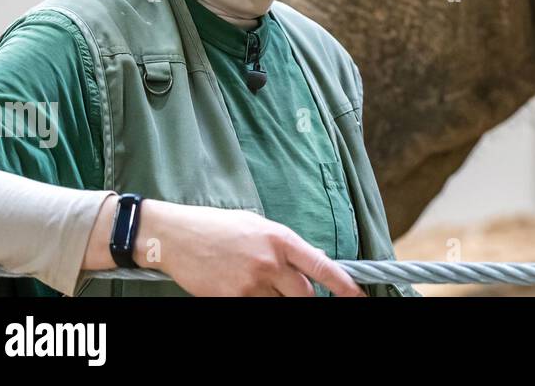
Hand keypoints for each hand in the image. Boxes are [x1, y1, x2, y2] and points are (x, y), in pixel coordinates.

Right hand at [134, 199, 366, 296]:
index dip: (344, 286)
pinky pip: (255, 308)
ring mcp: (251, 284)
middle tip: (301, 296)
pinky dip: (256, 301)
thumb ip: (284, 246)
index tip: (358, 298)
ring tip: (259, 283)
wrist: (177, 235)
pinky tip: (242, 289)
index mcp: (281, 239)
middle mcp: (270, 263)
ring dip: (277, 300)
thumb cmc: (217, 227)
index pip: (322, 267)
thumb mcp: (258, 226)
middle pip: (304, 295)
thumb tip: (307, 263)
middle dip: (307, 300)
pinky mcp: (232, 299)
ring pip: (280, 304)